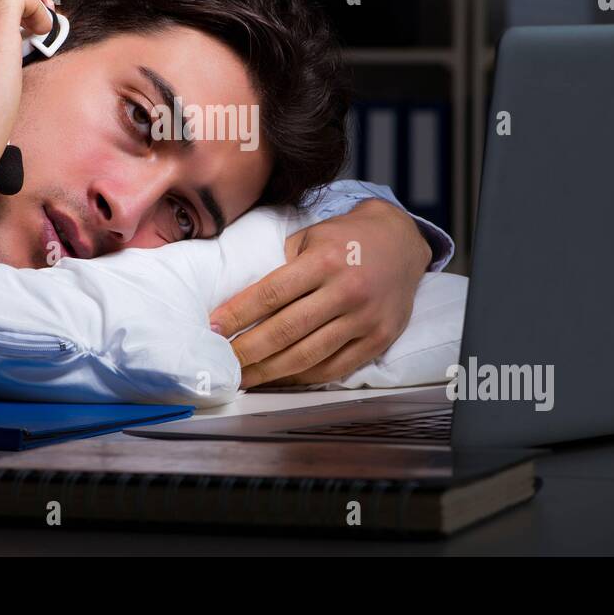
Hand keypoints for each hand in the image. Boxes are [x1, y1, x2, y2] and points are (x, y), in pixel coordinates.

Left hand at [209, 199, 430, 387]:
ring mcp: (365, 319)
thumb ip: (283, 267)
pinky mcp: (379, 339)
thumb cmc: (346, 238)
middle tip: (220, 362)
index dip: (237, 315)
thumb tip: (240, 303)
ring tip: (243, 376)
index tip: (212, 329)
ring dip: (269, 371)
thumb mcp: (312, 237)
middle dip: (246, 350)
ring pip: (308, 355)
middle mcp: (347, 290)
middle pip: (285, 330)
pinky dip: (303, 377)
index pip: (271, 294)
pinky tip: (279, 377)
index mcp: (325, 261)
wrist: (401, 242)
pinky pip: (335, 367)